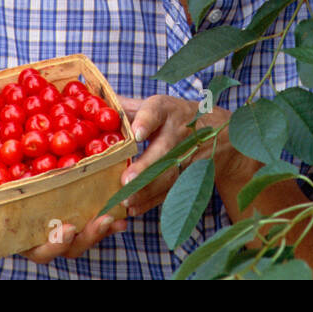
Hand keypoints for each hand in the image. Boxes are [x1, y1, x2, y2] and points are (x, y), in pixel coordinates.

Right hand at [0, 192, 127, 262]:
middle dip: (90, 235)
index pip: (43, 251)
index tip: (67, 230)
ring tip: (121, 213)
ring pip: (86, 231)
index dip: (57, 244)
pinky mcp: (68, 205)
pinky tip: (123, 198)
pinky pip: (90, 211)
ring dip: (104, 225)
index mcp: (22, 243)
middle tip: (106, 219)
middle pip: (72, 244)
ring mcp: (58, 223)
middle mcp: (44, 236)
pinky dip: (107, 207)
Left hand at [116, 94, 236, 216]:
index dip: (146, 122)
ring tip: (127, 201)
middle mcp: (178, 132)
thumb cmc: (175, 117)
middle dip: (145, 167)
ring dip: (147, 190)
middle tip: (126, 180)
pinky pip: (170, 190)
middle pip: (163, 150)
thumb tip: (94, 103)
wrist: (218, 133)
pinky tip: (134, 208)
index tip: (136, 134)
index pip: (155, 112)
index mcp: (166, 110)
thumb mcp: (156, 106)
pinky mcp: (189, 175)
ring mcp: (187, 156)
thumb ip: (127, 108)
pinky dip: (152, 201)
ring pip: (168, 175)